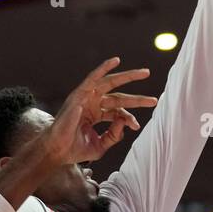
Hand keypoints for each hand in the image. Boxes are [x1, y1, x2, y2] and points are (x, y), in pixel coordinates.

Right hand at [42, 57, 156, 164]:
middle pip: (118, 96)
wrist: (58, 151)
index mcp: (96, 115)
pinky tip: (115, 61)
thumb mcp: (101, 145)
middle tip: (154, 100)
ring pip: (110, 83)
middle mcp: (92, 104)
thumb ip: (115, 135)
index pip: (118, 112)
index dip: (129, 118)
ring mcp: (86, 98)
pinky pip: (93, 78)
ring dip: (128, 76)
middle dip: (137, 98)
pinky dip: (103, 68)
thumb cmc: (75, 149)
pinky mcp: (79, 95)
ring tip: (145, 73)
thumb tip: (126, 121)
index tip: (137, 125)